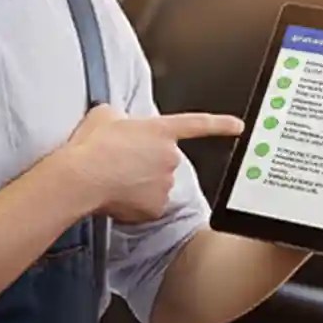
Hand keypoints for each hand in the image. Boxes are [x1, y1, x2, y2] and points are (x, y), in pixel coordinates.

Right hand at [64, 103, 243, 222]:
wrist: (82, 176)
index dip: (221, 125)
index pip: (199, 125)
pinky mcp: (156, 208)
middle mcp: (170, 156)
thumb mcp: (105, 114)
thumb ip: (121, 116)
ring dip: (140, 182)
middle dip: (147, 161)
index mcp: (161, 130)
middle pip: (165, 159)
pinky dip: (135, 203)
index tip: (239, 127)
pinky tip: (116, 196)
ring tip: (114, 178)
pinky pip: (148, 205)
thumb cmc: (92, 145)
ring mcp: (165, 184)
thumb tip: (119, 123)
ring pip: (156, 183)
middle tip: (120, 161)